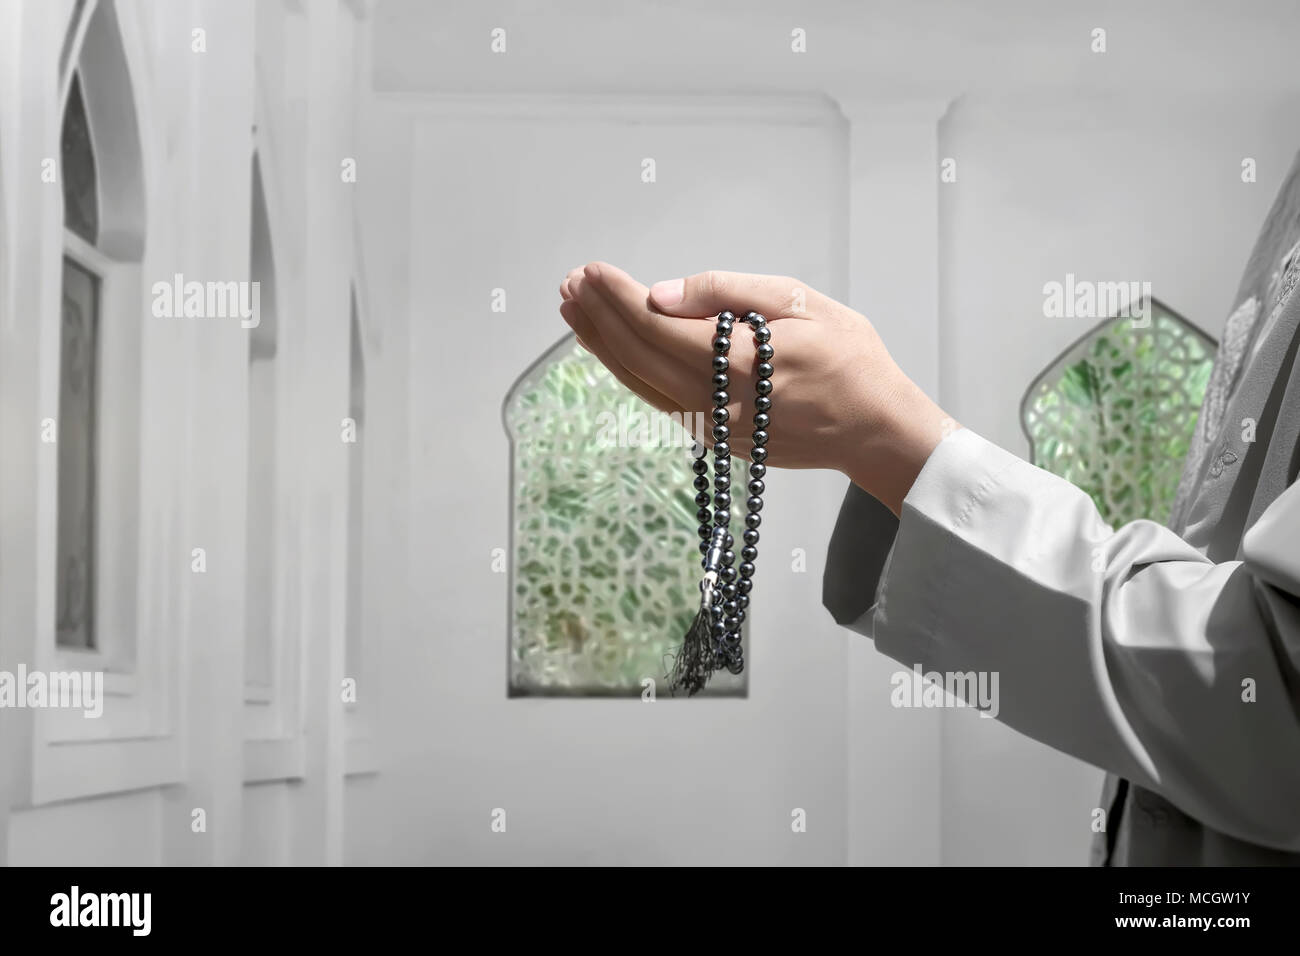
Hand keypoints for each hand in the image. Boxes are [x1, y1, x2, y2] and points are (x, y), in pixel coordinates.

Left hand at [558, 263, 954, 516]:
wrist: (876, 430)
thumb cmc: (849, 358)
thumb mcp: (798, 303)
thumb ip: (727, 294)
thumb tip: (661, 294)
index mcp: (736, 363)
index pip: (656, 327)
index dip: (617, 298)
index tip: (591, 270)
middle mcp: (714, 402)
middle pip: (637, 357)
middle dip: (599, 318)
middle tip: (571, 285)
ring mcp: (712, 427)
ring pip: (640, 384)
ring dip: (603, 347)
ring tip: (575, 312)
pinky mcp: (716, 438)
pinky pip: (659, 400)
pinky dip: (629, 371)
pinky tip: (613, 350)